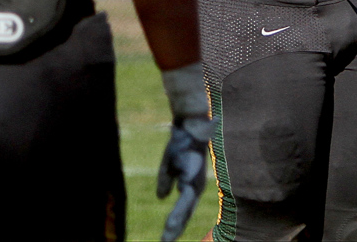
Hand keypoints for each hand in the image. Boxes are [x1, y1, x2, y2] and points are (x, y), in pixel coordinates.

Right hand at [156, 115, 214, 241]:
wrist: (188, 126)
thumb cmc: (180, 145)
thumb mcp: (169, 165)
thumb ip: (166, 181)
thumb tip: (161, 197)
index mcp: (191, 186)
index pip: (183, 211)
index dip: (175, 225)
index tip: (165, 239)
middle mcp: (195, 187)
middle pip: (185, 214)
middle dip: (175, 229)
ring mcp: (194, 182)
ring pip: (185, 208)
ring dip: (176, 224)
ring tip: (167, 237)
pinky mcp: (191, 175)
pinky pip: (184, 196)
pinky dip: (178, 210)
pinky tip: (173, 217)